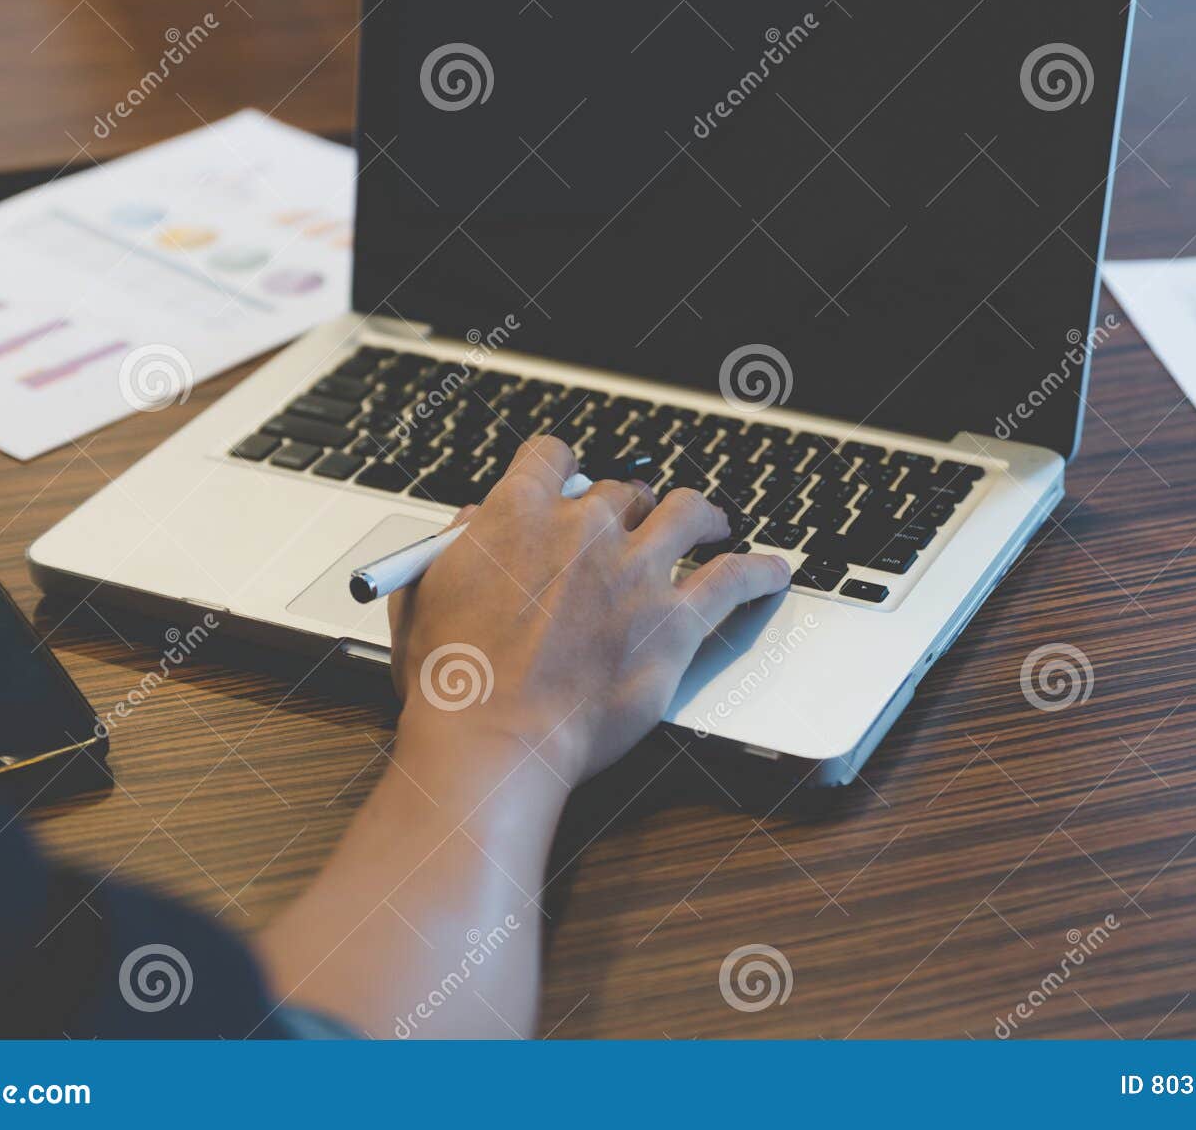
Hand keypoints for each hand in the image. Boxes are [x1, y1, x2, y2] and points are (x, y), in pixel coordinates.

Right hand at [388, 436, 790, 785]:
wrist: (492, 738)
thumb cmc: (451, 680)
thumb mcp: (423, 595)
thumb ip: (452, 546)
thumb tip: (472, 523)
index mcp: (517, 512)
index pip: (552, 457)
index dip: (565, 468)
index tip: (571, 482)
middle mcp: (583, 529)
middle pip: (622, 492)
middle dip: (629, 507)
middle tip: (635, 526)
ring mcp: (636, 572)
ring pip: (687, 512)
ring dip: (701, 514)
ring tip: (713, 523)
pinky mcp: (674, 622)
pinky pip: (733, 579)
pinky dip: (759, 571)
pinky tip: (772, 570)